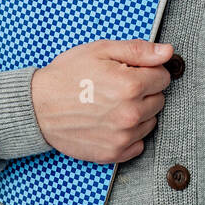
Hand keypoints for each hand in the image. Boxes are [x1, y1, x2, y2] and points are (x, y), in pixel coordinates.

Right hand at [29, 40, 173, 163]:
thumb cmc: (67, 76)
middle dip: (144, 92)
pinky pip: (139, 145)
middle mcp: (130, 114)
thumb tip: (167, 53)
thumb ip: (139, 50)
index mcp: (130, 86)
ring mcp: (122, 137)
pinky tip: (111, 123)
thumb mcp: (101, 50)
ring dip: (138, 113)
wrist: (36, 106)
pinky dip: (130, 135)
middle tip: (118, 87)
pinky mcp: (113, 154)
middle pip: (159, 100)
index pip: (163, 78)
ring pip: (150, 122)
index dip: (148, 72)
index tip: (131, 72)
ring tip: (112, 104)